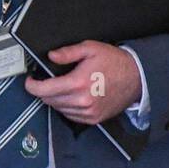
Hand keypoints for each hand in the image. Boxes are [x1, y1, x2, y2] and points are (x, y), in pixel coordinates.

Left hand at [24, 40, 141, 124]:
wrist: (138, 77)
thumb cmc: (115, 62)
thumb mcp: (90, 49)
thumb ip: (68, 52)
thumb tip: (51, 56)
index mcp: (78, 83)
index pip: (44, 90)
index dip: (31, 85)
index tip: (29, 80)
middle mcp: (82, 101)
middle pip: (49, 100)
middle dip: (43, 90)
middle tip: (46, 81)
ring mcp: (88, 112)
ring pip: (58, 109)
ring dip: (55, 99)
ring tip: (61, 87)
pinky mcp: (94, 118)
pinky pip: (70, 115)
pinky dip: (66, 107)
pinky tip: (72, 96)